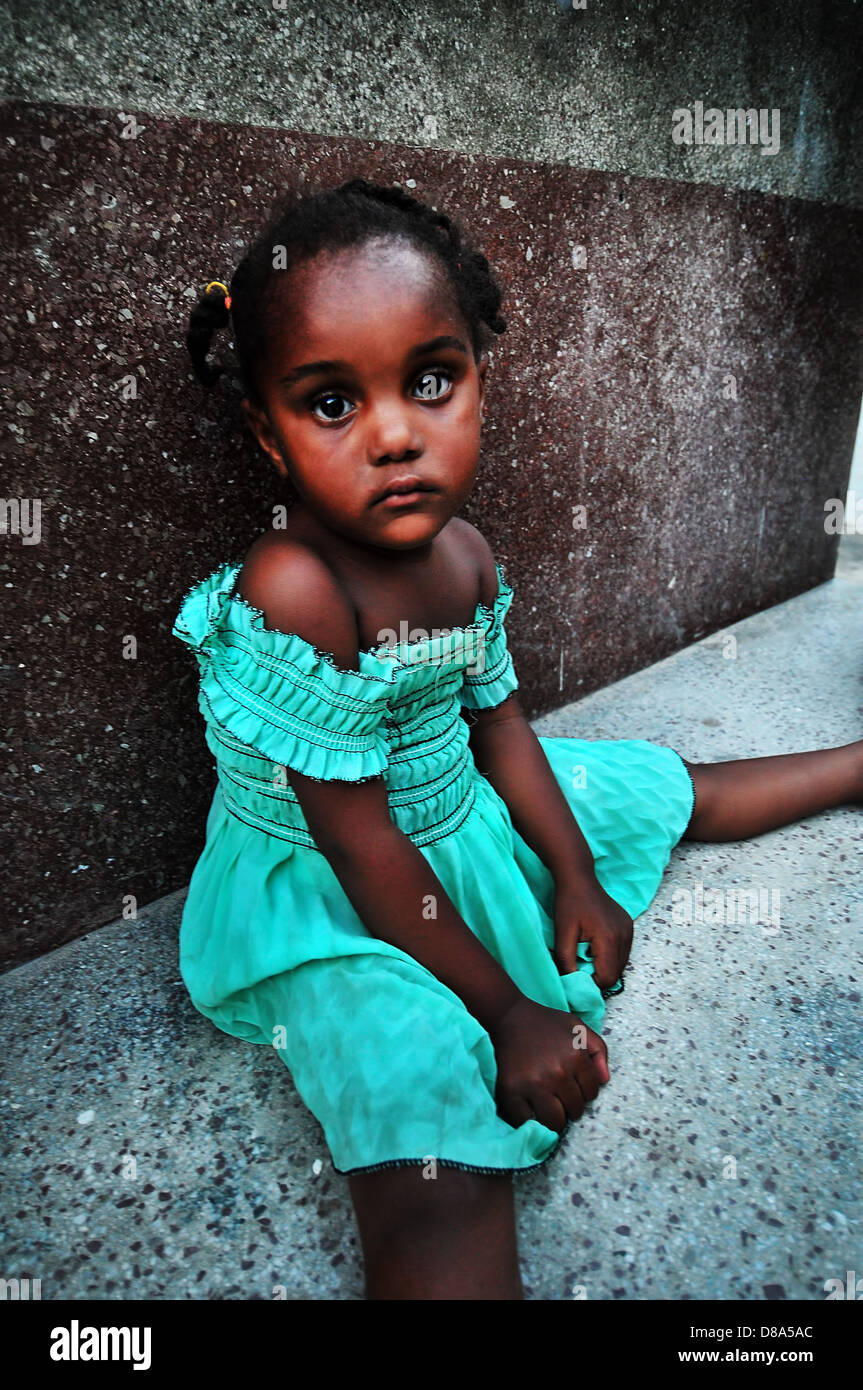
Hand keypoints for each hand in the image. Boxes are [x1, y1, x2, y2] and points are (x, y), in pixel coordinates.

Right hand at [488, 995, 609, 1131]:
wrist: (509, 1016)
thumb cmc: (546, 1023)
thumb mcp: (578, 1027)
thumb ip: (598, 1050)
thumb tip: (605, 1080)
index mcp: (576, 1058)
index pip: (591, 1093)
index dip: (584, 1092)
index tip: (573, 1088)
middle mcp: (557, 1073)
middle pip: (575, 1109)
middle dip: (570, 1106)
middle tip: (559, 1098)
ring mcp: (534, 1084)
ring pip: (554, 1121)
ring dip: (553, 1119)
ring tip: (548, 1109)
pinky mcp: (511, 1091)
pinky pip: (525, 1120)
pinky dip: (528, 1120)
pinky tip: (529, 1110)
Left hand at [552, 874, 632, 991]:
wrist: (579, 878)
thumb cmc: (568, 903)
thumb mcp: (562, 934)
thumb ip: (567, 961)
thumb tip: (571, 984)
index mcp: (609, 938)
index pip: (608, 978)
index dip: (592, 983)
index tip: (577, 976)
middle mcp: (624, 936)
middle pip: (616, 973)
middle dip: (598, 975)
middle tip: (580, 965)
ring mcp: (629, 930)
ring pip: (621, 964)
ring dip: (604, 965)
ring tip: (586, 952)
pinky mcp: (628, 926)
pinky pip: (622, 951)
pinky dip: (609, 955)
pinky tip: (595, 944)